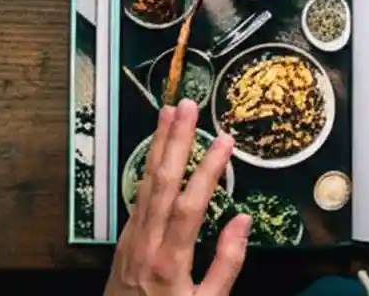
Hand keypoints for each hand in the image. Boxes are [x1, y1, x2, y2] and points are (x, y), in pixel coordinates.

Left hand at [105, 101, 250, 295]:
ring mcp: (131, 239)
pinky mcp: (125, 240)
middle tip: (187, 106)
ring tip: (168, 114)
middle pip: (161, 183)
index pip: (190, 205)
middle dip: (175, 141)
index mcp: (170, 262)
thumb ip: (227, 264)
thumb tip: (243, 220)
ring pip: (145, 184)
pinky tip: (157, 152)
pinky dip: (149, 168)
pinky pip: (138, 196)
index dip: (207, 170)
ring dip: (158, 146)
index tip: (223, 140)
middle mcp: (146, 243)